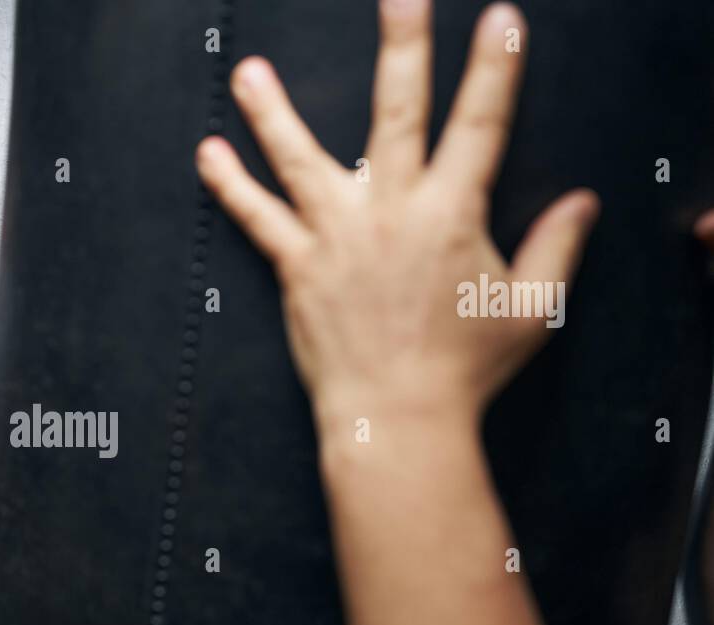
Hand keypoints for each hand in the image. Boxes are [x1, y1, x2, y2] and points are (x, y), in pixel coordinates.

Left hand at [195, 0, 598, 432]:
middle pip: (396, 112)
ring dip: (273, 111)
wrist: (396, 419)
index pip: (481, 124)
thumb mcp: (529, 309)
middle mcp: (390, 211)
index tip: (499, 19)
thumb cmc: (463, 371)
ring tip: (248, 71)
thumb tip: (582, 202)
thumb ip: (555, 247)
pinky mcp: (296, 267)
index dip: (494, 68)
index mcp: (451, 213)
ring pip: (301, 159)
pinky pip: (257, 219)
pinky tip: (207, 155)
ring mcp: (337, 236)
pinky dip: (230, 187)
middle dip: (401, 47)